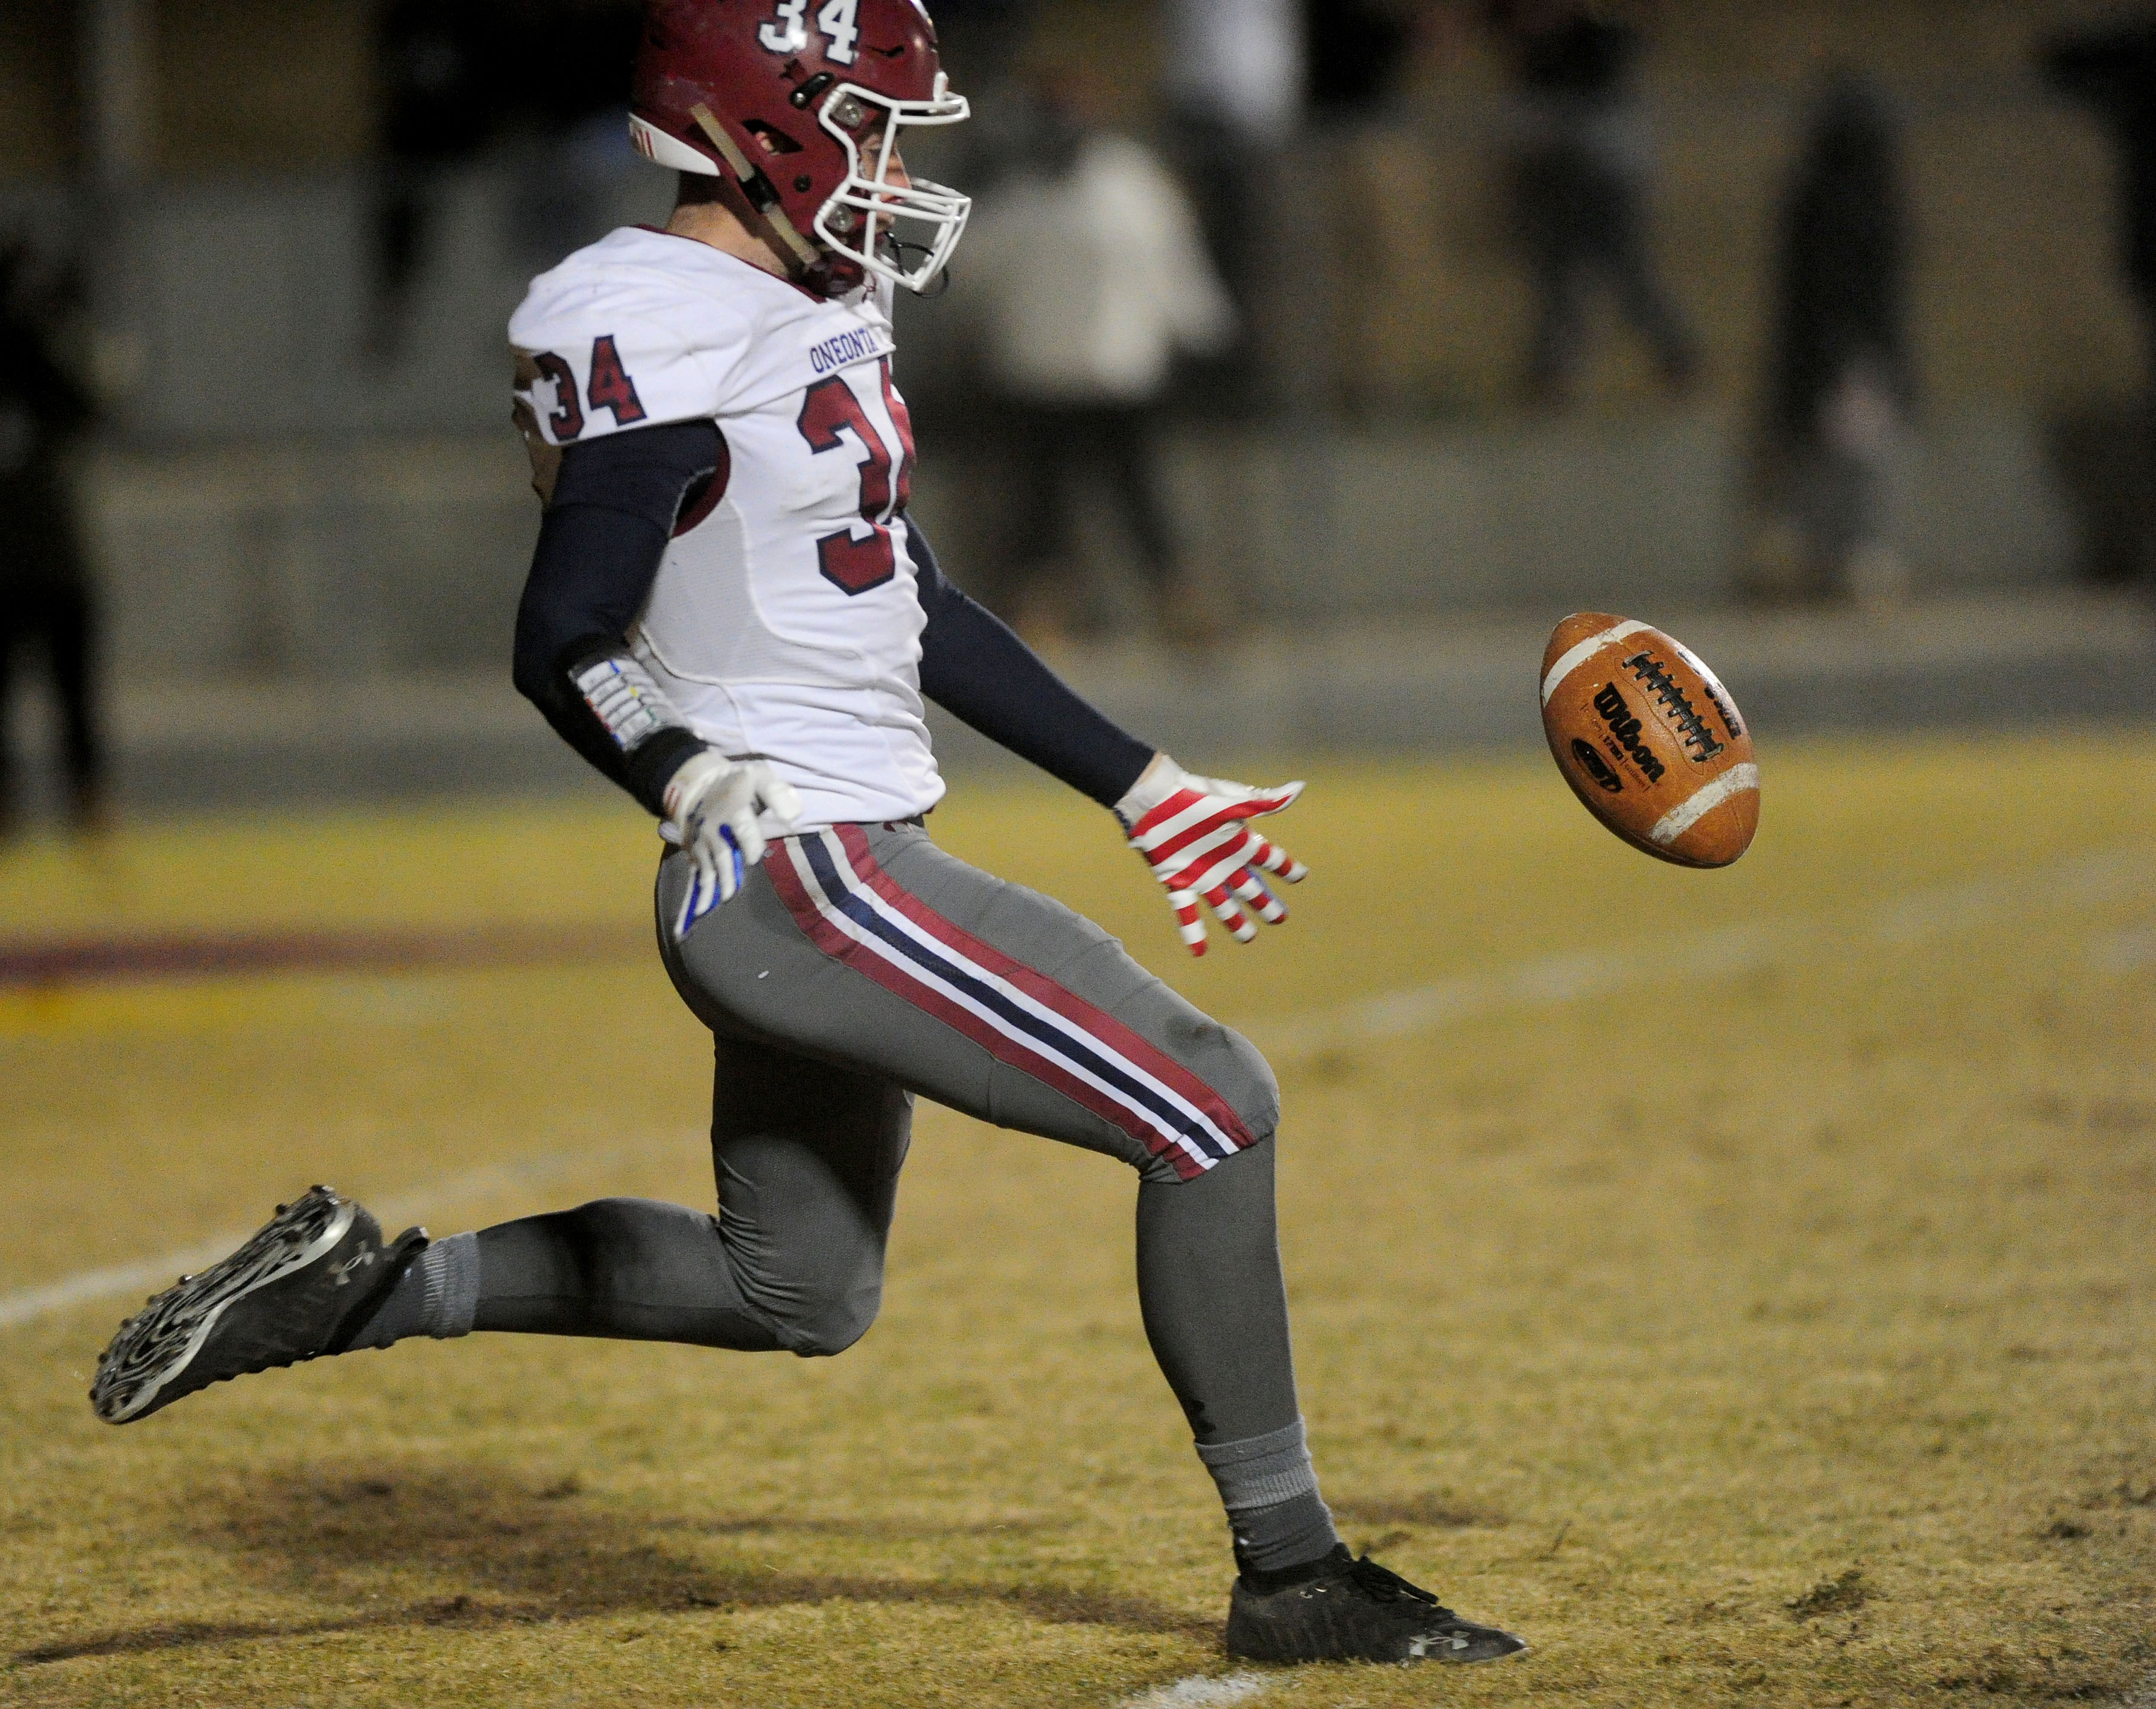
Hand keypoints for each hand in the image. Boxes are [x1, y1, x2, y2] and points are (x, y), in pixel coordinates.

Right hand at [664, 750, 802, 938]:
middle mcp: (715, 831)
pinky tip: (682, 931)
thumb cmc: (739, 783)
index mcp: (734, 811)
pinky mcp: (695, 857)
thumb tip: (795, 815)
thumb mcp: (760, 777)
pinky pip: (693, 882)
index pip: (743, 830)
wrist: (699, 785)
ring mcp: (703, 846)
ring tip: (705, 913)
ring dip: (706, 893)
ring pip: (707, 872)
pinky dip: (687, 906)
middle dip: (726, 876)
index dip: (749, 844)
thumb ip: (778, 794)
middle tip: (730, 894)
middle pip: (722, 856)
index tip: (754, 858)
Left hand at [1114, 754, 1306, 955]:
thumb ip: (1265, 802)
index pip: (1269, 859)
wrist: (1155, 800)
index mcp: (1238, 842)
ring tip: (1247, 938)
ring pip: (1223, 905)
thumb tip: (1298, 789)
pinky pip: (1187, 911)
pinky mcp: (1177, 881)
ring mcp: (1201, 875)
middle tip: (1280, 918)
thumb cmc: (1195, 796)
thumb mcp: (1234, 801)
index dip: (1285, 867)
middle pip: (1250, 889)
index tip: (1301, 876)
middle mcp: (1223, 862)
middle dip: (1265, 903)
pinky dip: (1193, 931)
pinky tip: (1199, 951)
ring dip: (1235, 922)